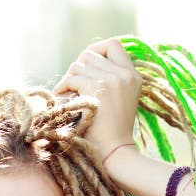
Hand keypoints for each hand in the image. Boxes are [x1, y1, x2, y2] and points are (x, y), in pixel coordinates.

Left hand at [52, 38, 140, 159]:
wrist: (114, 151)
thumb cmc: (111, 132)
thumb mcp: (120, 99)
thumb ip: (110, 78)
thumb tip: (84, 60)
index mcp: (133, 75)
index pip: (114, 45)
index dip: (96, 50)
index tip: (86, 67)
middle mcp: (125, 74)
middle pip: (91, 53)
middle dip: (77, 67)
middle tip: (72, 84)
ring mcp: (113, 79)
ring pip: (79, 63)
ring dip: (69, 78)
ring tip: (67, 93)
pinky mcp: (98, 88)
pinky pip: (73, 77)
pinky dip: (63, 86)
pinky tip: (62, 97)